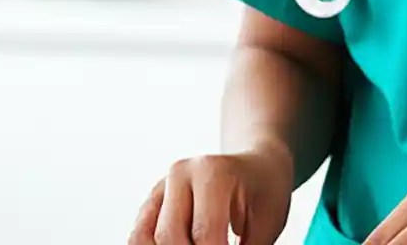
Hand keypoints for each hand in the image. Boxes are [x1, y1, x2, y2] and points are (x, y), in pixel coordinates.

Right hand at [129, 146, 293, 244]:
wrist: (257, 168)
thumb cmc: (264, 192)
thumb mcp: (266, 225)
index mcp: (212, 172)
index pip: (204, 231)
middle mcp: (181, 174)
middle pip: (169, 236)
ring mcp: (162, 186)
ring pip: (143, 237)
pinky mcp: (152, 201)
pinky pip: (140, 235)